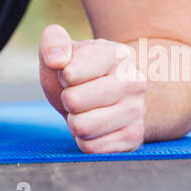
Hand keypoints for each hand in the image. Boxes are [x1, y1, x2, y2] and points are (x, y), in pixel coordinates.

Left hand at [38, 24, 146, 153]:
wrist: (99, 96)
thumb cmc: (77, 71)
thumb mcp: (60, 49)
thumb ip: (53, 41)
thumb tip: (57, 60)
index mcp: (118, 54)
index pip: (69, 73)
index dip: (62, 75)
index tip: (73, 73)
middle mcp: (134, 81)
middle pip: (73, 102)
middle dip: (67, 100)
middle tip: (79, 95)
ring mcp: (137, 111)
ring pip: (82, 128)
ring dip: (75, 121)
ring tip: (87, 110)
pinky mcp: (133, 139)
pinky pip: (90, 148)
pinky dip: (85, 140)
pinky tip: (96, 126)